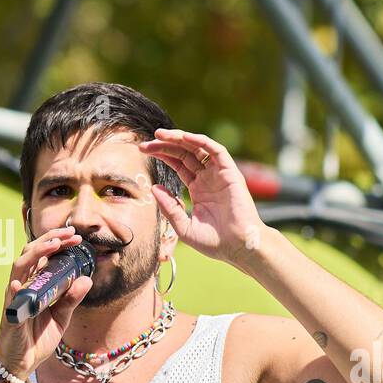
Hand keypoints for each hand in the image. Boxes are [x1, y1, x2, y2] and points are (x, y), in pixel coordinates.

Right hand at [0, 226, 92, 376]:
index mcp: (35, 284)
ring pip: (19, 268)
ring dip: (35, 254)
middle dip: (50, 239)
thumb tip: (86, 279)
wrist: (22, 362)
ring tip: (53, 244)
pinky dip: (15, 290)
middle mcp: (23, 286)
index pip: (43, 256)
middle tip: (70, 233)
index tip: (75, 236)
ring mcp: (15, 298)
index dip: (57, 242)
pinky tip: (19, 284)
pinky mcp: (10, 314)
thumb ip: (71, 298)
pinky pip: (10, 300)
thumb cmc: (38, 337)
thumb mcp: (61, 317)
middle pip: (30, 254)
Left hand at [138, 129, 266, 266]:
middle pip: (184, 153)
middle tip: (145, 144)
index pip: (178, 164)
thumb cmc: (215, 242)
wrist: (239, 247)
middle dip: (165, 145)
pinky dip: (201, 141)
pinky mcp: (231, 173)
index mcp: (198, 189)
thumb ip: (169, 208)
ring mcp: (219, 174)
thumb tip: (154, 187)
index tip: (143, 151)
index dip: (161, 155)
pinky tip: (184, 137)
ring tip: (160, 134)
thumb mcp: (184, 227)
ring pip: (198, 148)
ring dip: (180, 138)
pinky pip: (216, 150)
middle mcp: (208, 179)